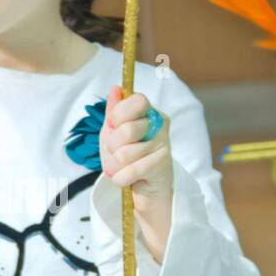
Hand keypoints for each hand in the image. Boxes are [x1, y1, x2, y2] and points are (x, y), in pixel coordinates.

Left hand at [100, 85, 172, 204]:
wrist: (144, 186)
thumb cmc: (128, 155)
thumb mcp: (114, 132)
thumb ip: (113, 112)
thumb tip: (115, 89)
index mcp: (148, 111)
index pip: (137, 101)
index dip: (119, 114)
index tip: (114, 125)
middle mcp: (159, 125)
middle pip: (127, 130)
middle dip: (112, 146)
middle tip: (115, 152)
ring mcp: (163, 144)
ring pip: (125, 154)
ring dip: (114, 166)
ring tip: (119, 168)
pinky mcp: (163, 165)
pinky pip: (131, 171)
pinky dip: (119, 178)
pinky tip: (122, 178)